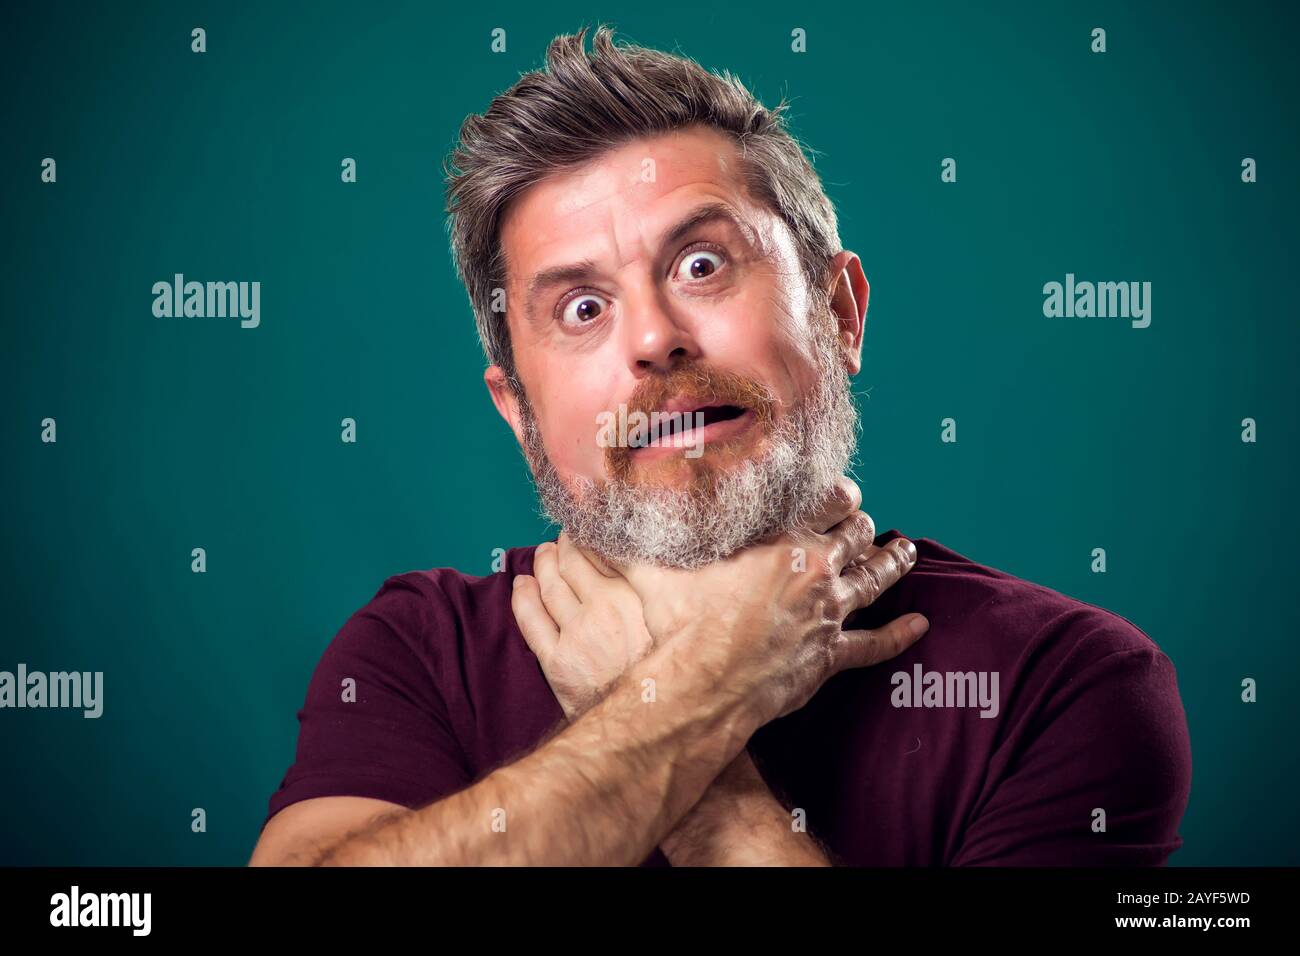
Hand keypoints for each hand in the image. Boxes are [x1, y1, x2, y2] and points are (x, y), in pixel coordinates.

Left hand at [511, 532, 654, 720]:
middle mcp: (604, 609)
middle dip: (563, 547)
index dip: (590, 537)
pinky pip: (530, 619)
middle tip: (561, 540)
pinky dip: (522, 596)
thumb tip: (642, 562)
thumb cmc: (670, 676)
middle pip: (572, 563)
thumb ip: (656, 592)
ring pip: (549, 586)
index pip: (604, 551)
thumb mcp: (672, 624)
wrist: (653, 727)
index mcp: (638, 596)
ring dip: (543, 564)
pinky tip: (522, 584)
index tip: (588, 531)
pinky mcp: (558, 663)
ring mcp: (577, 635)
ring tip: (543, 555)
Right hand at [612, 475, 928, 727]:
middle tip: (866, 517)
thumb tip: (591, 505)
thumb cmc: (679, 626)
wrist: (700, 688)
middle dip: (862, 524)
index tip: (840, 487)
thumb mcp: (656, 566)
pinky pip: (874, 646)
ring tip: (906, 550)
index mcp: (782, 541)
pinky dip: (899, 635)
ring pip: (874, 582)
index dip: (836, 492)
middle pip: (854, 537)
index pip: (825, 502)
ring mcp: (827, 618)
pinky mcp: (829, 659)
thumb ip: (639, 534)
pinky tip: (921, 627)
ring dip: (892, 563)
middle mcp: (814, 573)